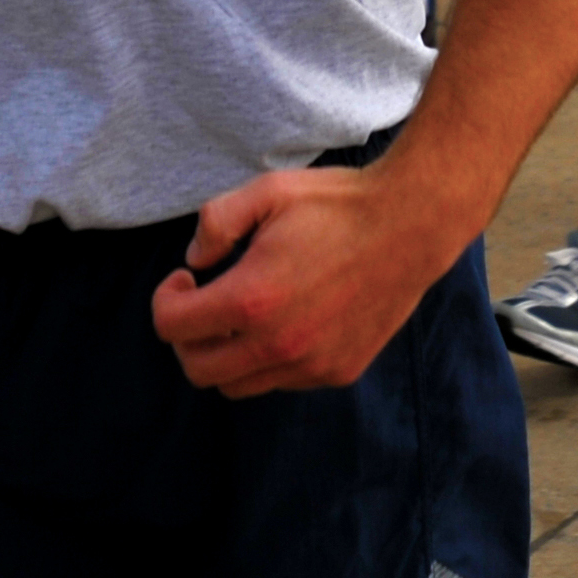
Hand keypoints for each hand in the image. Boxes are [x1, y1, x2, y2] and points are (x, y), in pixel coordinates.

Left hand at [150, 163, 458, 396]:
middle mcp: (277, 344)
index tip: (187, 277)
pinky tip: (287, 318)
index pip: (171, 328)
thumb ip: (215, 222)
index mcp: (251, 299)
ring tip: (244, 313)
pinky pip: (282, 381)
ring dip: (226, 353)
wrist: (411, 224)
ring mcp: (309, 364)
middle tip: (204, 301)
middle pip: (198, 369)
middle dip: (188, 336)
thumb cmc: (337, 204)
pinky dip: (269, 359)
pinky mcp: (338, 371)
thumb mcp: (267, 191)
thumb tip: (195, 260)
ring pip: (238, 385)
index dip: (166, 299)